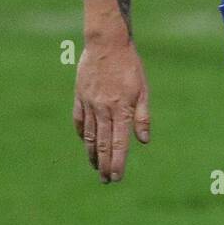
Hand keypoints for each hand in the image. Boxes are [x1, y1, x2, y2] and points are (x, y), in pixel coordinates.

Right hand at [73, 41, 149, 182]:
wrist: (106, 43)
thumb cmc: (130, 66)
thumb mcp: (143, 89)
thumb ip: (142, 116)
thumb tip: (143, 141)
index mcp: (121, 109)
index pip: (119, 143)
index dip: (118, 162)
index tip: (116, 177)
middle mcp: (103, 110)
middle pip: (103, 145)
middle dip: (105, 165)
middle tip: (106, 181)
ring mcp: (89, 104)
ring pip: (90, 136)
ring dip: (93, 155)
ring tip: (96, 168)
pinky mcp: (80, 97)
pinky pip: (80, 121)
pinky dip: (83, 134)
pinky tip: (87, 143)